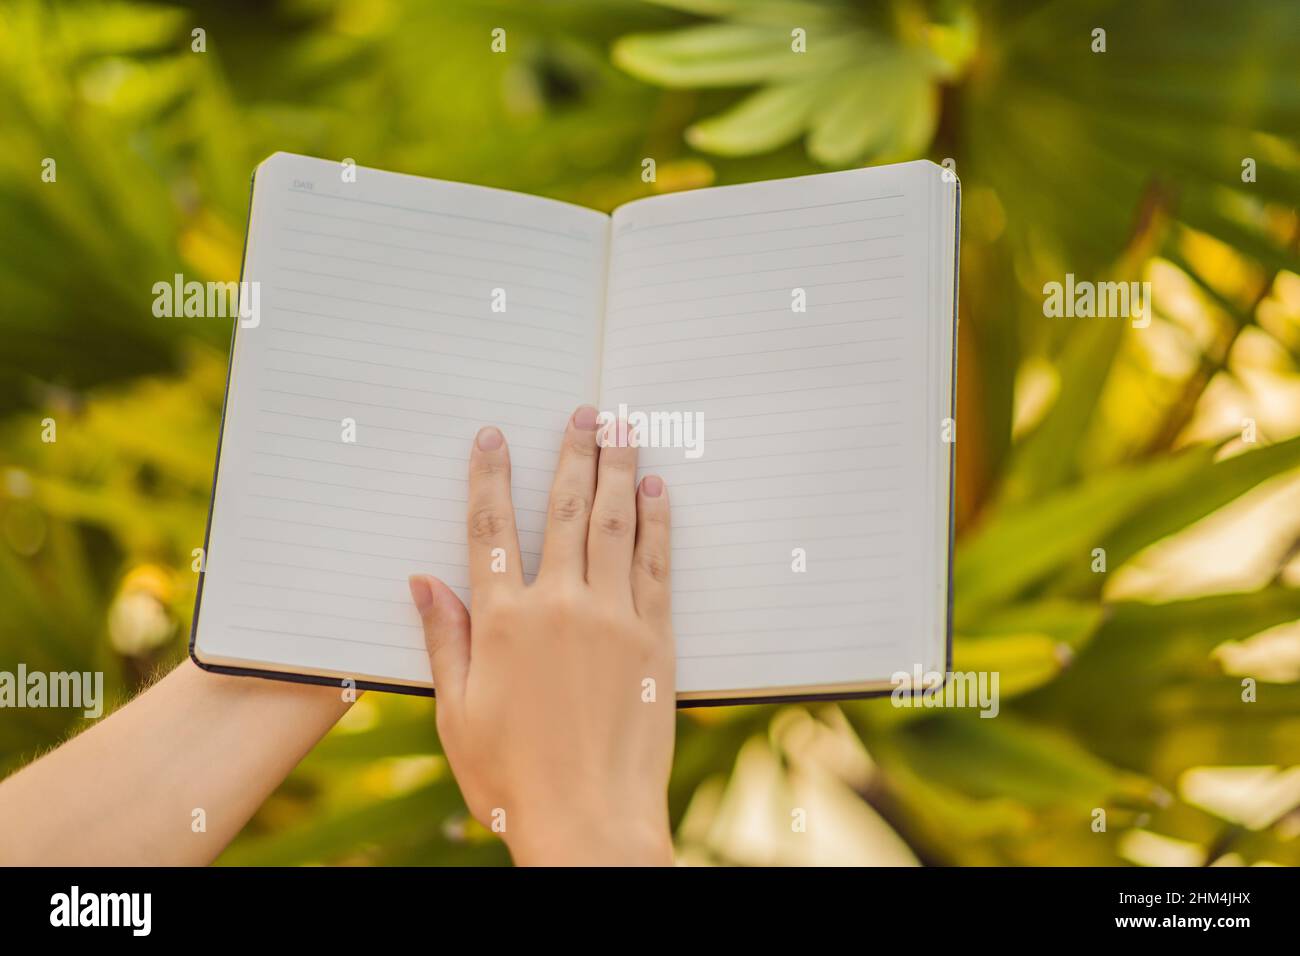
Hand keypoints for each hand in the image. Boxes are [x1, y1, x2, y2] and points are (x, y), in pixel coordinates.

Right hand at [409, 405, 675, 865]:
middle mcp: (559, 607)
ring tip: (624, 426)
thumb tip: (423, 581)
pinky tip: (658, 491)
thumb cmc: (513, 777)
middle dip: (573, 453)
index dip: (491, 476)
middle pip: (565, 510)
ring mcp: (613, 619)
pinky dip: (658, 522)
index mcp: (503, 622)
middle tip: (585, 411)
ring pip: (615, 524)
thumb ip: (446, 640)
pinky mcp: (654, 639)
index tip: (494, 436)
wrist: (590, 822)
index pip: (491, 529)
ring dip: (619, 469)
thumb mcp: (457, 712)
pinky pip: (656, 565)